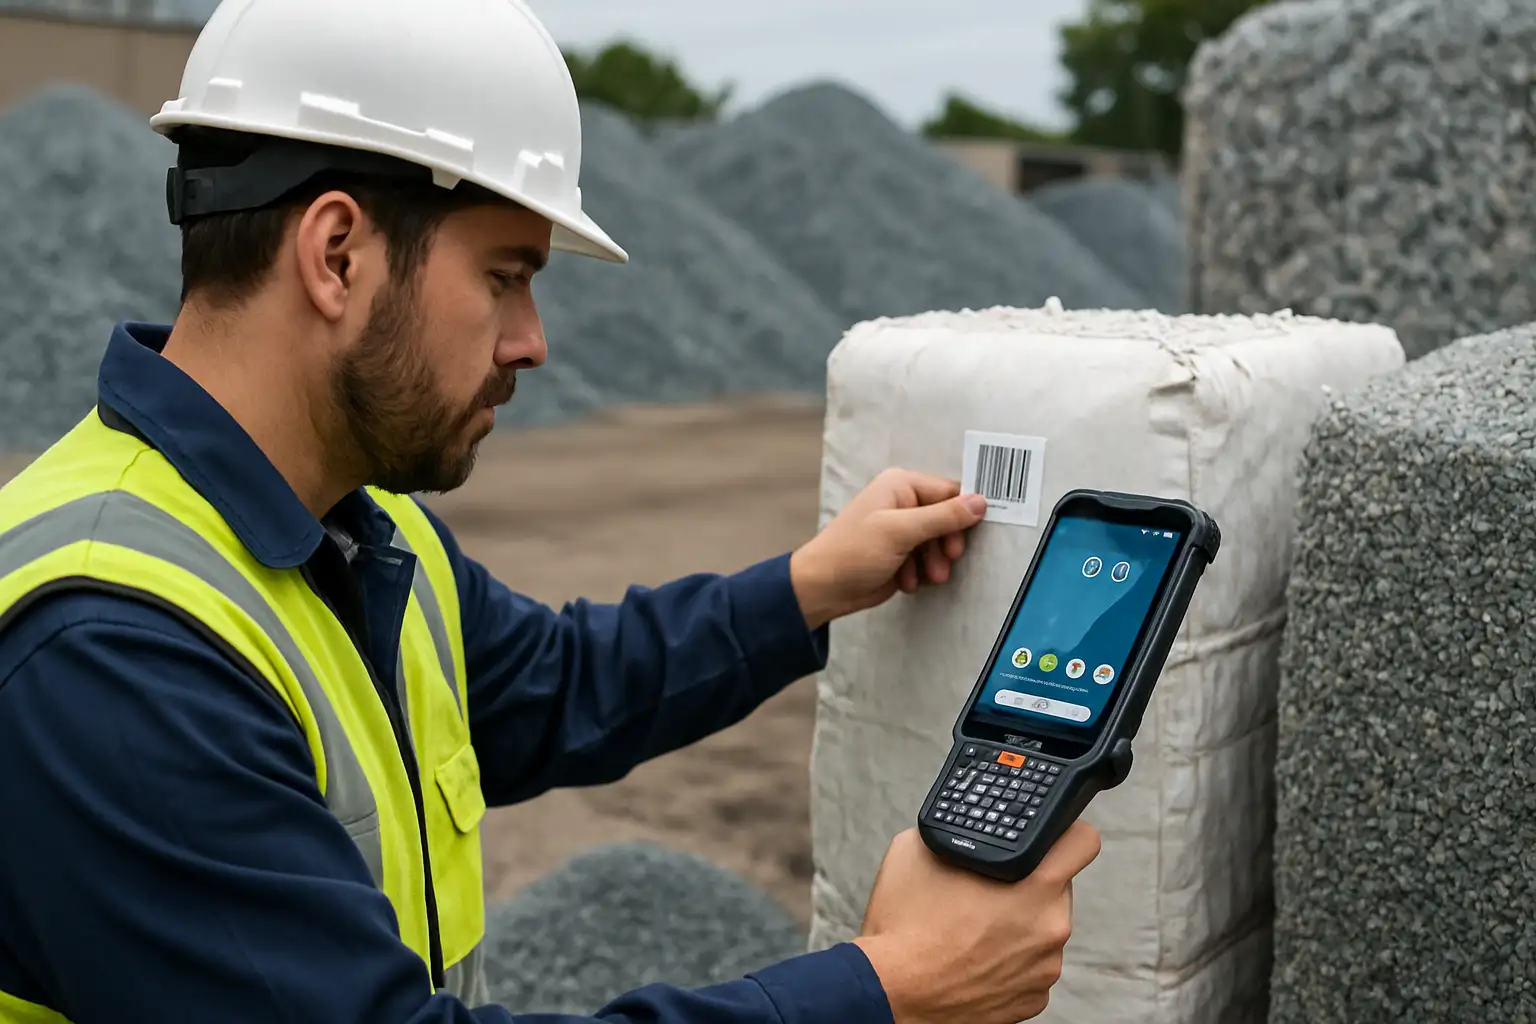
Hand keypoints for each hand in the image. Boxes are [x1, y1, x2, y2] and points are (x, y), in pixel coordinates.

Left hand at [790, 468, 988, 628]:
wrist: (824, 589)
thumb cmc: (852, 552)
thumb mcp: (900, 531)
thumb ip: (942, 517)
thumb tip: (980, 502)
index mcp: (901, 485)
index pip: (949, 491)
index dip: (962, 514)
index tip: (970, 535)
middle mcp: (903, 503)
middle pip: (947, 519)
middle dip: (947, 543)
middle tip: (947, 559)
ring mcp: (901, 529)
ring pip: (939, 543)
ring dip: (936, 562)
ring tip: (928, 576)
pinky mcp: (900, 552)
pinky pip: (927, 559)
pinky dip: (921, 572)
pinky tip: (906, 580)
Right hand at [852, 822, 1101, 1023]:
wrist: (891, 994)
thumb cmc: (903, 926)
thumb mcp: (917, 850)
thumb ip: (957, 834)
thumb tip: (968, 832)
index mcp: (1033, 884)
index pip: (1083, 842)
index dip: (1066, 832)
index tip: (1052, 837)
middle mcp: (1050, 926)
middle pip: (1056, 889)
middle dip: (1028, 885)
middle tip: (987, 890)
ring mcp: (1045, 967)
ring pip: (1042, 930)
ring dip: (1018, 925)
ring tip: (972, 930)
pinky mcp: (1034, 999)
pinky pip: (1030, 966)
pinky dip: (1010, 961)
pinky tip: (975, 958)